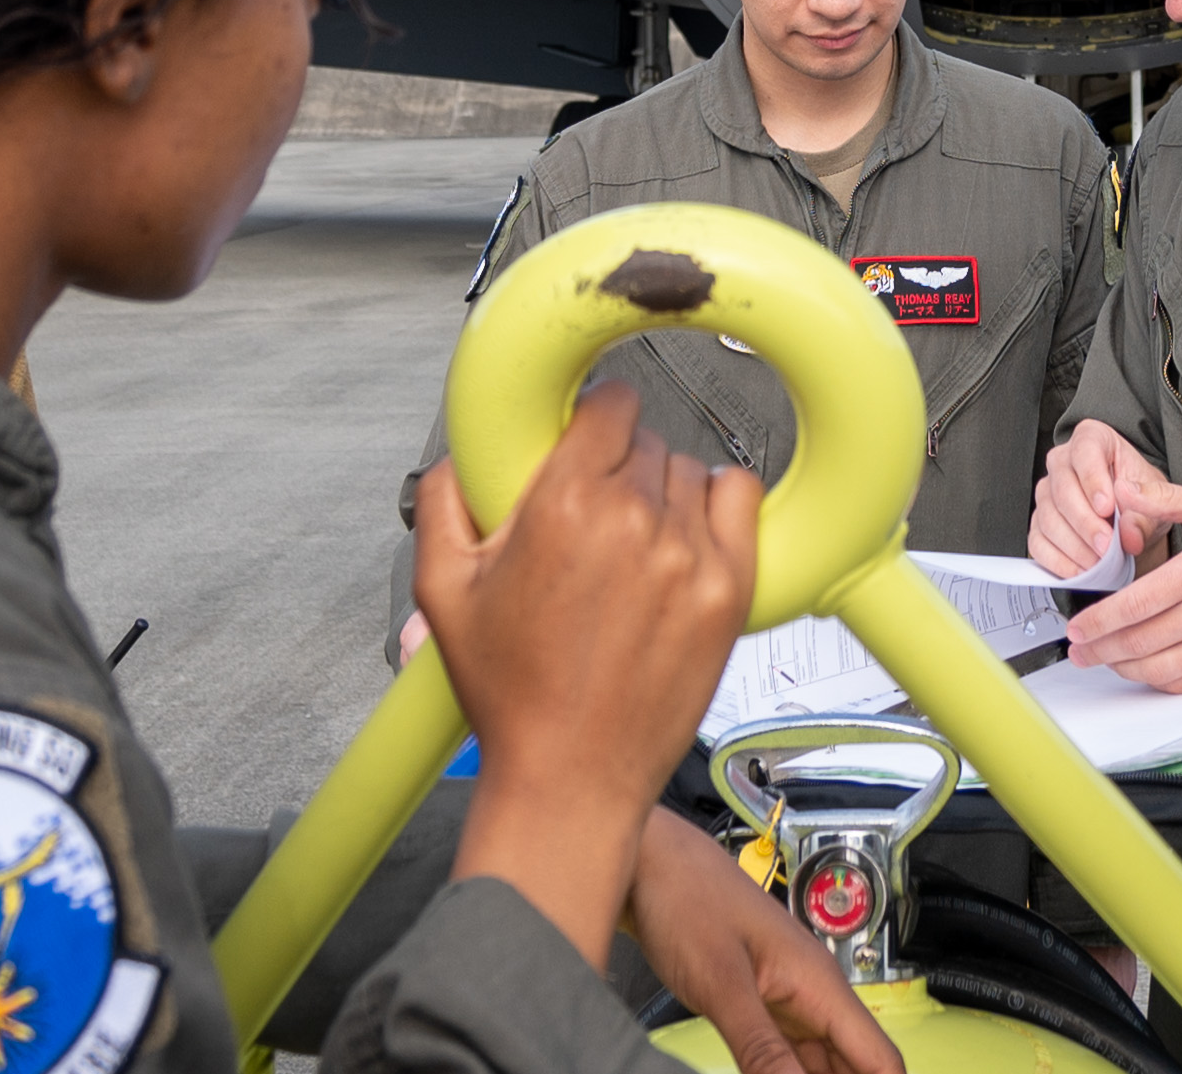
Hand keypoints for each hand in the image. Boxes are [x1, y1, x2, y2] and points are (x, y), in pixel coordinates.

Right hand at [421, 383, 759, 960]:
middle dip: (619, 467)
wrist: (572, 776)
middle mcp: (635, 518)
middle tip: (594, 517)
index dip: (596, 418)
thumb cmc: (510, 694)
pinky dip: (718, 506)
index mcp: (565, 504)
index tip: (587, 440)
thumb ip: (444, 504)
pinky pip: (739, 499)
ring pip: (689, 471)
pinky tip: (687, 537)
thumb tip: (457, 457)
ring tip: (634, 543)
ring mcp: (691, 553)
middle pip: (647, 441)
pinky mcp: (730, 587)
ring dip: (665, 491)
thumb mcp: (443, 593)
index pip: (611, 405)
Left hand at [625, 810, 901, 1073]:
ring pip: (821, 1064)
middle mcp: (812, 993)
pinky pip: (786, 1056)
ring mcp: (786, 1000)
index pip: (880, 1059)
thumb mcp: (721, 981)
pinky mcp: (759, 1006)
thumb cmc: (684, 897)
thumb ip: (759, 1045)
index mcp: (819, 983)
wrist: (651, 863)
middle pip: (856, 1066)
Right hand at [1027, 419, 1155, 578]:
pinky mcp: (1039, 522)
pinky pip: (1038, 542)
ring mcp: (1047, 493)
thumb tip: (1129, 535)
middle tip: (1106, 546)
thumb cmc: (1142, 500)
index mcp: (1094, 440)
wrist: (1133, 520)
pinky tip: (1081, 570)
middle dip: (1085, 523)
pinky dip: (1059, 561)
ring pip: (1048, 518)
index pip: (1085, 451)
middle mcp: (1064, 462)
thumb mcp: (1156, 502)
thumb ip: (1144, 517)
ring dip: (1074, 546)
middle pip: (1063, 489)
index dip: (1093, 480)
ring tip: (1099, 562)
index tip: (1108, 508)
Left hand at [1061, 477, 1181, 692]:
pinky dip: (1155, 680)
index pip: (1137, 603)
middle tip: (1077, 650)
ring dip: (1122, 668)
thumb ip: (1164, 499)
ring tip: (1102, 660)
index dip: (1100, 619)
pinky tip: (1139, 669)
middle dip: (1100, 649)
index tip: (1077, 627)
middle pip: (1141, 641)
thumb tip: (1121, 490)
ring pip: (1158, 669)